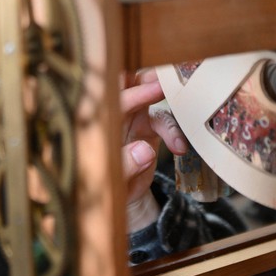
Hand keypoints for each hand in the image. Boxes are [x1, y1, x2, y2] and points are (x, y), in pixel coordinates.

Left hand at [120, 68, 187, 231]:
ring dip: (161, 97)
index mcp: (97, 122)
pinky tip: (179, 147)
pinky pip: (163, 120)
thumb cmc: (106, 185)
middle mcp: (113, 114)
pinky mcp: (147, 127)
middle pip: (124, 84)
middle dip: (143, 78)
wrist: (121, 197)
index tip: (155, 90)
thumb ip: (125, 166)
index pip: (111, 100)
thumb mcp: (110, 181)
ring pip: (146, 95)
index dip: (132, 93)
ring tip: (178, 103)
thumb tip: (146, 150)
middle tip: (163, 78)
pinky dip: (174, 130)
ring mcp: (131, 118)